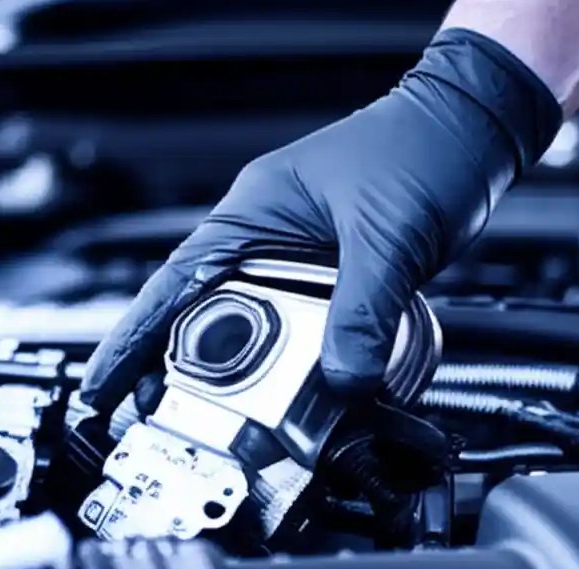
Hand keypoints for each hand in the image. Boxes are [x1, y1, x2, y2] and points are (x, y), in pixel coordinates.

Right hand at [79, 29, 561, 413]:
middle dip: (171, 375)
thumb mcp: (387, 232)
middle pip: (199, 320)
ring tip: (215, 426)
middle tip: (152, 421)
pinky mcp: (329, 284)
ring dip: (234, 380)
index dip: (131, 342)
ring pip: (247, 334)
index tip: (103, 387)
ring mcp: (293, 264)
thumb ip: (363, 307)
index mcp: (250, 217)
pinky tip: (292, 400)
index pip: (171, 288)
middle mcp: (262, 242)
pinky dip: (289, 372)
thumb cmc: (421, 147)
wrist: (474, 131)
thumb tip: (344, 378)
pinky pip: (295, 337)